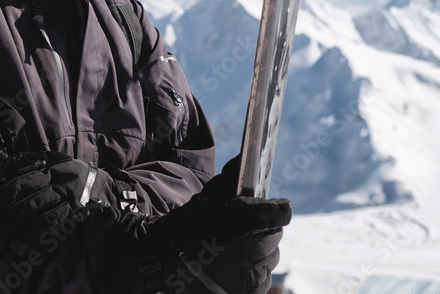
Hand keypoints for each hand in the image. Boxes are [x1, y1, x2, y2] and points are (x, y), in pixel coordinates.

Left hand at [0, 151, 148, 254]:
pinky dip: (33, 235)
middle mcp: (58, 171)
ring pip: (32, 206)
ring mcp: (69, 189)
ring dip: (7, 226)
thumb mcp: (53, 168)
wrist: (113, 192)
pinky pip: (52, 222)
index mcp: (48, 159)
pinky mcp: (78, 209)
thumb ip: (28, 171)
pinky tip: (18, 247)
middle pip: (18, 188)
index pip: (12, 169)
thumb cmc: (73, 183)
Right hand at [108, 193, 291, 293]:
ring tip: (239, 251)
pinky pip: (262, 281)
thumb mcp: (207, 198)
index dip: (278, 210)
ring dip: (260, 253)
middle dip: (265, 231)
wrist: (160, 261)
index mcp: (241, 224)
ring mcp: (248, 278)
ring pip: (270, 260)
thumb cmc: (184, 226)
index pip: (278, 215)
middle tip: (248, 230)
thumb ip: (230, 180)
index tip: (279, 208)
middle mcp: (249, 253)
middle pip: (275, 238)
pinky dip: (254, 274)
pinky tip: (237, 268)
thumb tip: (244, 158)